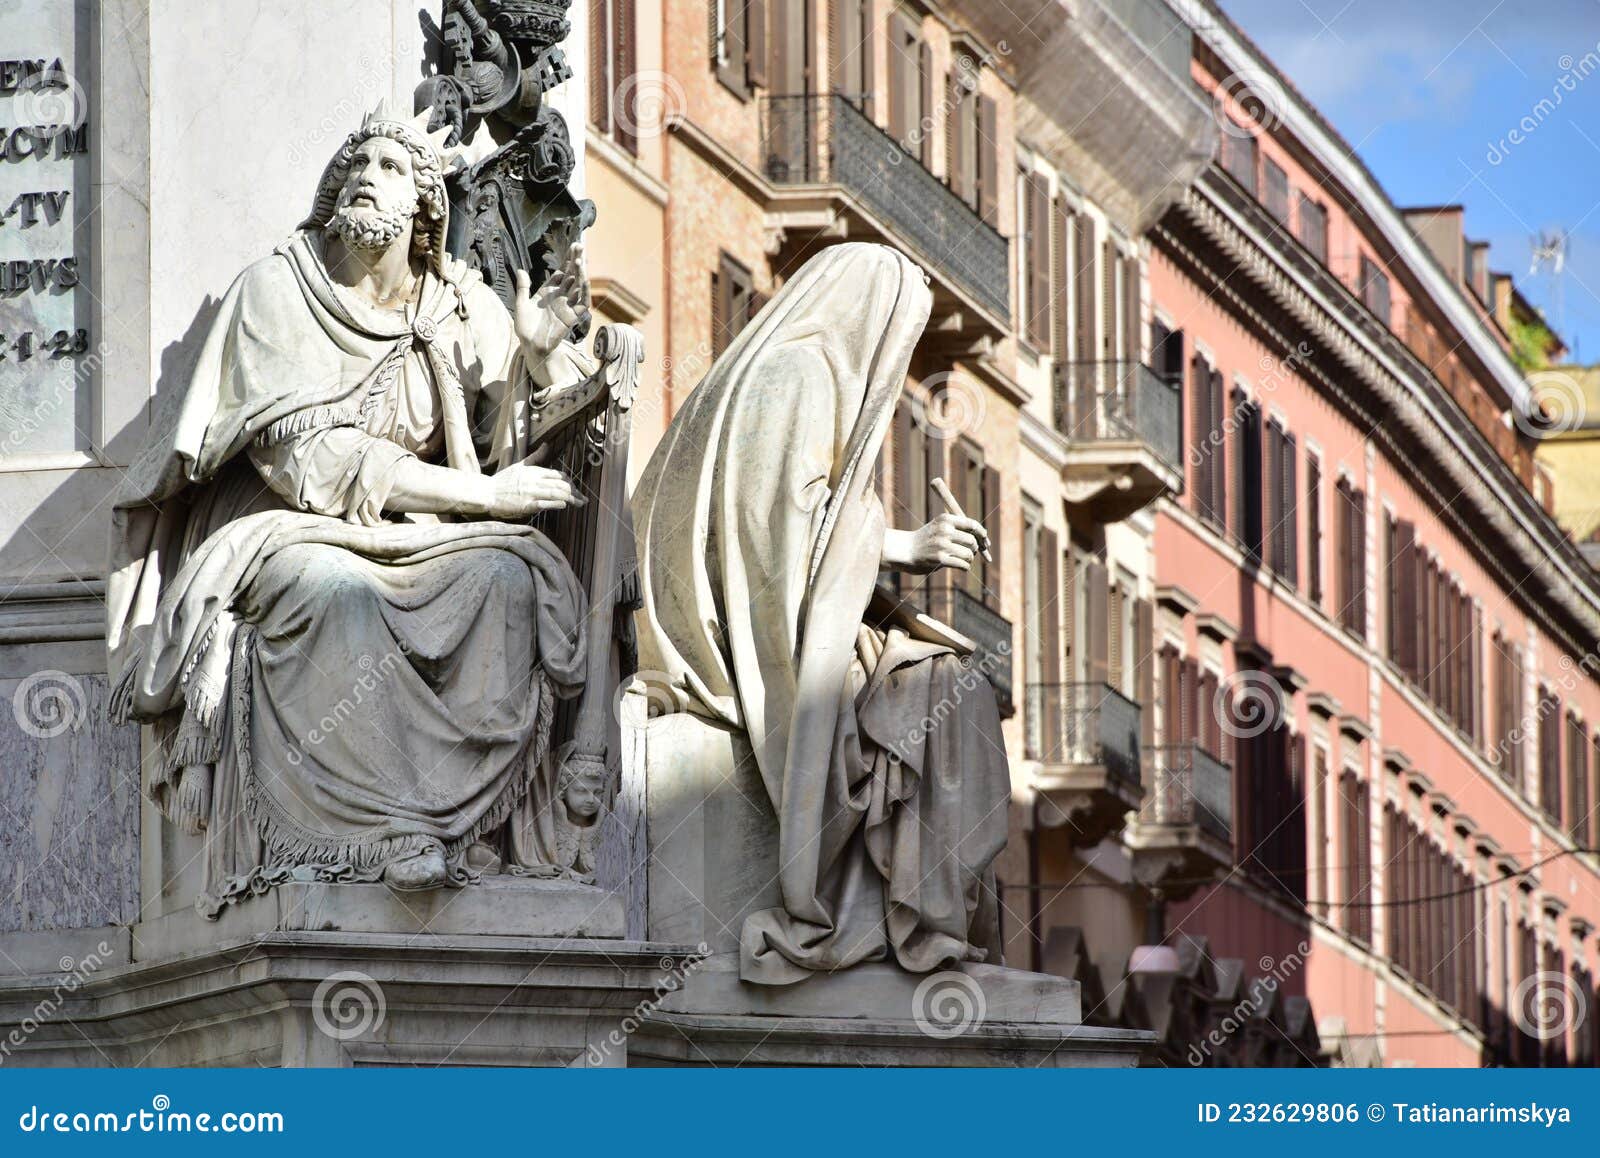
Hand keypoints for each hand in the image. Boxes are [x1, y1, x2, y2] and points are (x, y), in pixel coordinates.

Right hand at [487, 463, 579, 517]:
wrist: (487, 493)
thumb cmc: (503, 481)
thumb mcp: (520, 466)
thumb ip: (535, 457)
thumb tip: (547, 444)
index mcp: (535, 471)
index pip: (559, 475)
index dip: (571, 483)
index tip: (577, 490)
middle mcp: (535, 480)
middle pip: (562, 485)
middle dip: (575, 492)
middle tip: (583, 500)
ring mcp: (531, 492)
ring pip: (557, 493)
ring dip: (571, 499)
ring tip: (579, 504)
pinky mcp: (527, 505)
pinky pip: (546, 503)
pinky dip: (557, 503)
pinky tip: (564, 505)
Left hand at [513, 242, 586, 359]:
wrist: (531, 346)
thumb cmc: (525, 328)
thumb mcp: (521, 305)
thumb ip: (523, 288)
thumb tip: (520, 270)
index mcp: (548, 292)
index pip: (561, 272)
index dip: (566, 260)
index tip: (572, 246)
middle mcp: (560, 297)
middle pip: (571, 275)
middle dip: (576, 261)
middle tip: (580, 245)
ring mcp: (567, 306)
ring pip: (578, 286)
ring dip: (580, 274)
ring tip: (579, 260)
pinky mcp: (572, 317)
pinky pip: (582, 303)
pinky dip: (585, 292)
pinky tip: (584, 281)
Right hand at [896, 513, 988, 574]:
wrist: (904, 550)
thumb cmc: (925, 539)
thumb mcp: (939, 527)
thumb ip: (956, 529)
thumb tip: (980, 538)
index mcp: (945, 519)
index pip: (972, 525)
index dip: (982, 534)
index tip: (985, 541)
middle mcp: (945, 530)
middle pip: (972, 541)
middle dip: (974, 549)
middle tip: (970, 553)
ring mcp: (942, 545)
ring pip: (969, 554)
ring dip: (970, 559)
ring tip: (965, 561)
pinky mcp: (940, 559)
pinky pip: (963, 564)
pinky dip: (966, 567)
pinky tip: (963, 567)